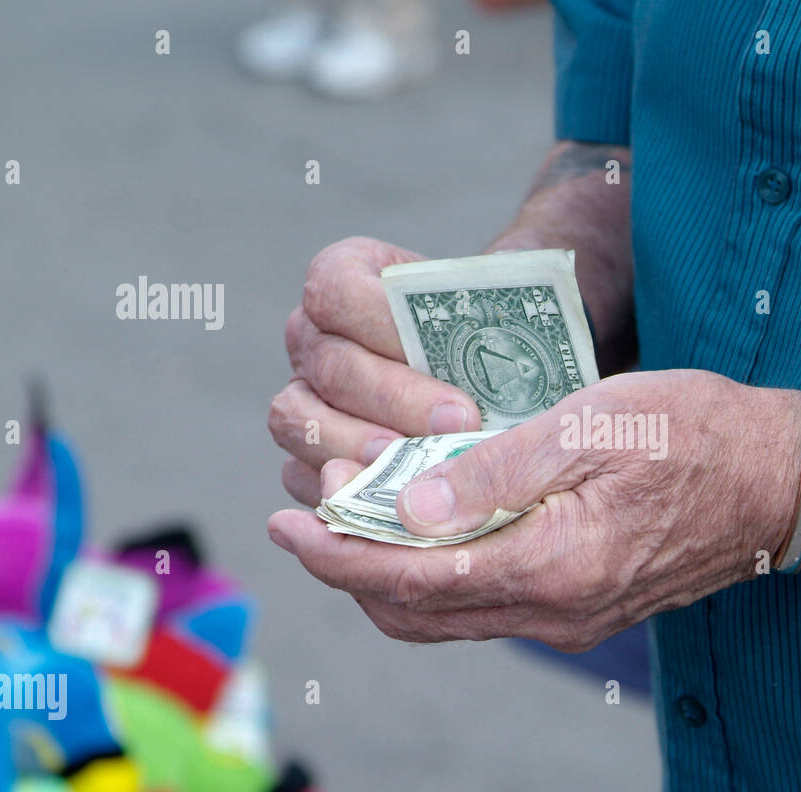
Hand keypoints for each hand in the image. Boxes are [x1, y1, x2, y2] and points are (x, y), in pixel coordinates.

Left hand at [267, 370, 800, 649]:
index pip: (415, 578)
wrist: (781, 486)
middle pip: (418, 613)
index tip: (287, 524)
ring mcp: (570, 618)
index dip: (340, 552)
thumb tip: (409, 506)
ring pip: (448, 618)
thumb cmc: (698, 435)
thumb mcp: (596, 424)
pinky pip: (485, 608)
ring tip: (352, 521)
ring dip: (389, 577)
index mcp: (552, 565)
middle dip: (349, 568)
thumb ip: (499, 470)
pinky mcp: (582, 607)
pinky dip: (437, 578)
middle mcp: (554, 611)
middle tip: (305, 517)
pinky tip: (427, 530)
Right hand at [268, 237, 483, 506]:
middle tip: (458, 425)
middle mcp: (311, 336)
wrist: (481, 360)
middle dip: (396, 400)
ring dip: (365, 451)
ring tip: (423, 472)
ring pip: (300, 424)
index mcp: (343, 279)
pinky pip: (302, 477)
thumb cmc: (483, 328)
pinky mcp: (304, 455)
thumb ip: (487, 323)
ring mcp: (300, 396)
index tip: (445, 358)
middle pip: (330, 366)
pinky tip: (399, 504)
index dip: (384, 325)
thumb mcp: (490, 309)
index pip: (338, 292)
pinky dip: (346, 493)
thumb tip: (500, 367)